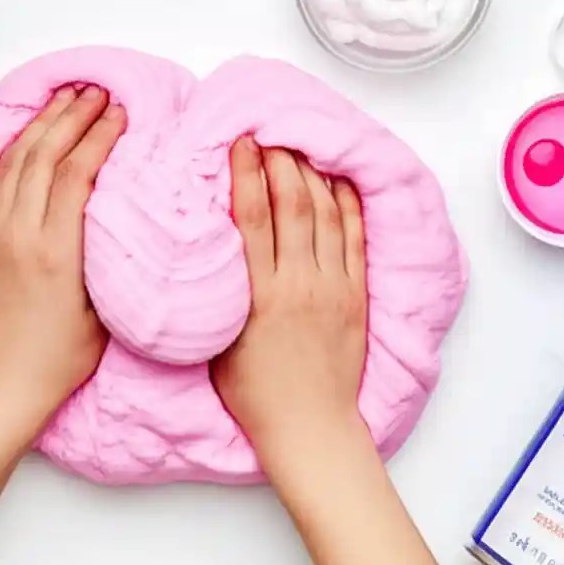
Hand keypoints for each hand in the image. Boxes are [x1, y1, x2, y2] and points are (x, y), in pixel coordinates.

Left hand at [0, 85, 124, 408]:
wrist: (7, 381)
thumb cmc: (61, 357)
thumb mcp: (103, 309)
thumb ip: (109, 256)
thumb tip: (122, 212)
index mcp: (55, 251)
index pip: (76, 173)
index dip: (99, 137)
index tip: (120, 114)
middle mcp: (19, 234)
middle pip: (43, 156)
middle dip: (71, 117)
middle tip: (96, 92)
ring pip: (16, 162)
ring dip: (42, 125)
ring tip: (65, 99)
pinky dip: (17, 149)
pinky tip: (32, 135)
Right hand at [213, 136, 367, 444]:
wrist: (308, 427)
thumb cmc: (255, 393)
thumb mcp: (218, 343)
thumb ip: (218, 294)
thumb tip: (208, 250)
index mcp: (258, 296)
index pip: (252, 218)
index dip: (246, 174)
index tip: (240, 144)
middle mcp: (298, 285)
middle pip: (292, 206)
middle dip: (280, 163)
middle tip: (269, 137)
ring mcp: (332, 288)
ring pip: (324, 215)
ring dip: (311, 177)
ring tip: (298, 150)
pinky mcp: (355, 297)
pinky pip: (354, 239)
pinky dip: (347, 205)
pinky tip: (338, 182)